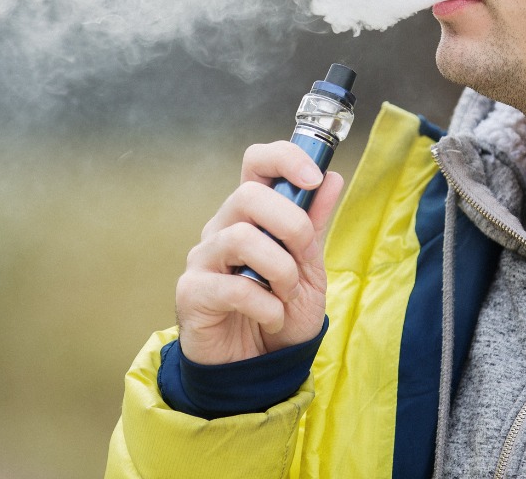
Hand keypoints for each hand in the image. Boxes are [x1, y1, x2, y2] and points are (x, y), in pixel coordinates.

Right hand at [174, 141, 343, 364]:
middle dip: (291, 224)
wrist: (256, 367)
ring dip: (280, 270)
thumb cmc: (278, 312)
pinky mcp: (192, 292)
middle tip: (304, 257)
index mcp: (251, 214)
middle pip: (249, 194)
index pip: (256, 162)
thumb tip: (333, 177)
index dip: (285, 159)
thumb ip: (315, 223)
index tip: (314, 178)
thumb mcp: (309, 267)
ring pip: (242, 237)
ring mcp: (203, 258)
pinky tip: (270, 317)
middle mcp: (222, 227)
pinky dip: (266, 305)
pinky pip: (234, 287)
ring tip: (286, 295)